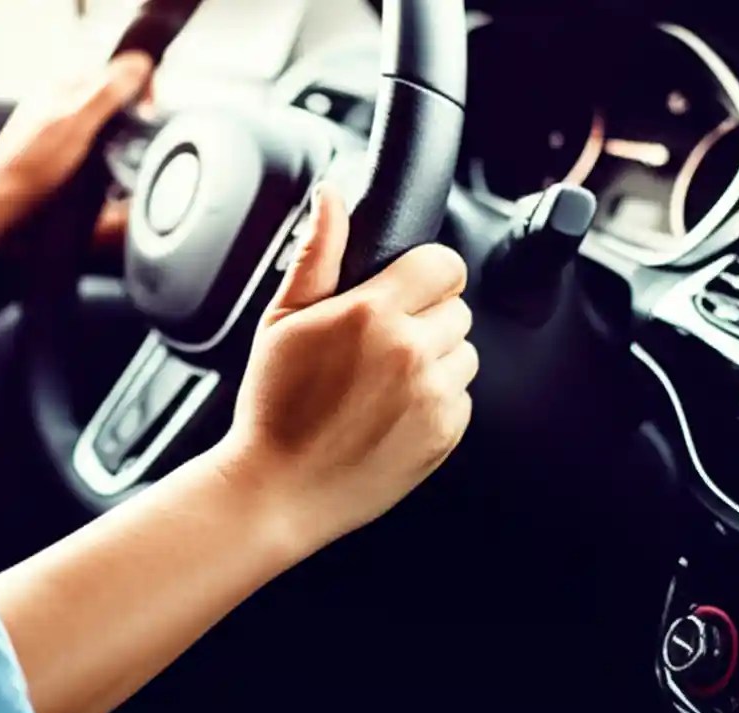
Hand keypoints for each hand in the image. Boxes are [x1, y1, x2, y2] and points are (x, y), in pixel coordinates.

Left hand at [0, 53, 150, 312]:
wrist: (0, 199)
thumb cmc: (33, 164)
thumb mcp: (77, 123)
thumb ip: (107, 92)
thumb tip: (139, 63)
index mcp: (65, 85)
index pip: (115, 68)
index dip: (139, 84)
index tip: (149, 109)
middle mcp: (59, 98)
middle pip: (110, 90)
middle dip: (132, 106)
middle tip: (140, 131)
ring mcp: (56, 121)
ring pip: (102, 114)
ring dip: (120, 127)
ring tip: (126, 148)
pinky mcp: (55, 145)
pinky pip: (90, 134)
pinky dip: (105, 145)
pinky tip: (105, 162)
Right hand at [217, 186, 477, 552]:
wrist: (278, 490)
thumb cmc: (273, 406)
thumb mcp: (282, 320)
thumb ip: (316, 253)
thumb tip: (332, 197)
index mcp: (372, 313)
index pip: (443, 264)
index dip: (425, 274)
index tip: (405, 290)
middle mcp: (411, 351)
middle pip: (457, 307)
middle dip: (427, 318)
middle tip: (380, 344)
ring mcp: (433, 396)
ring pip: (465, 352)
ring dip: (436, 359)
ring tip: (385, 381)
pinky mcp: (446, 433)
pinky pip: (462, 397)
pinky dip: (437, 401)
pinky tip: (392, 412)